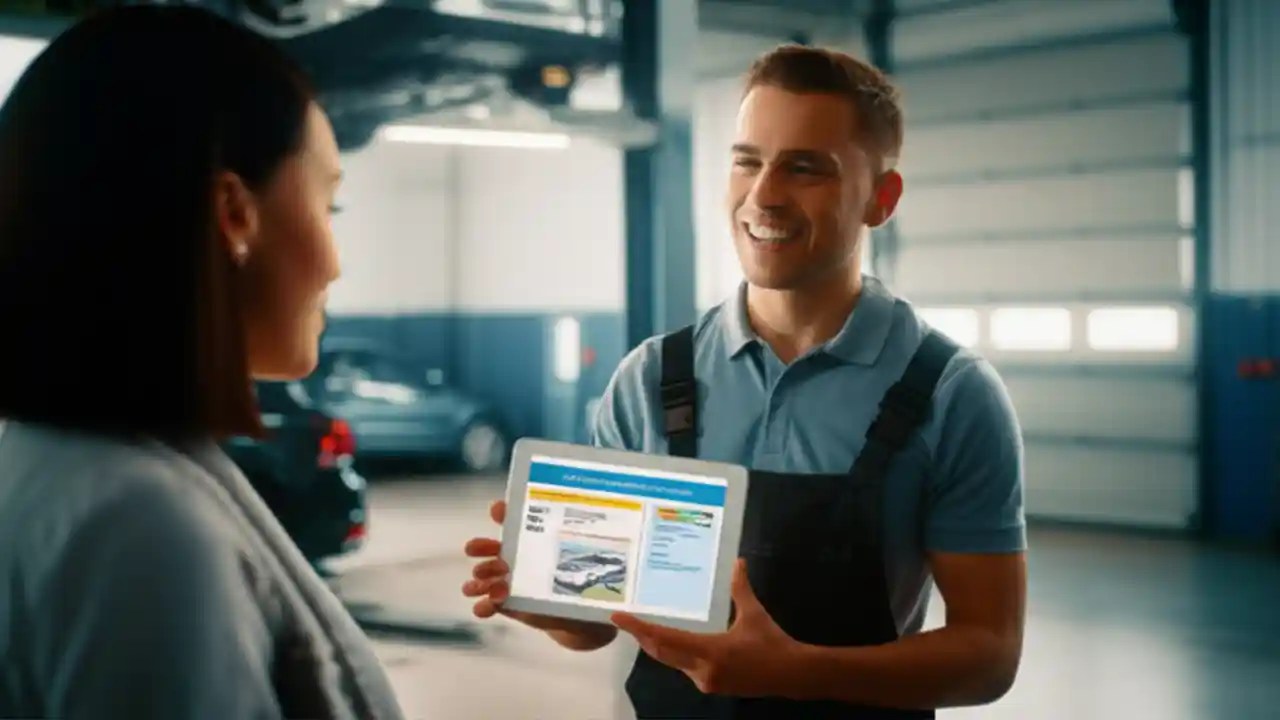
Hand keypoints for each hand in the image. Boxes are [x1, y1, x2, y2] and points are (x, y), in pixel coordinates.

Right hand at [462, 499, 616, 648]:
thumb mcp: (587, 561)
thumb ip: (587, 544)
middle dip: (482, 547)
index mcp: (535, 540)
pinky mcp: (509, 606)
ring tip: (489, 585)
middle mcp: (519, 558)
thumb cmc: (584, 582)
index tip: (497, 510)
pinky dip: (483, 606)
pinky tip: (483, 608)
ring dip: (481, 578)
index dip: (504, 512)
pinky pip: (488, 605)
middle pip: (491, 547)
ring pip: (485, 576)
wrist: (584, 616)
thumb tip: (600, 523)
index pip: (515, 519)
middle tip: (477, 549)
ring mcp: (510, 582)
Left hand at [611, 559, 805, 697]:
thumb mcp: (754, 614)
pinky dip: (674, 653)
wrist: (791, 675)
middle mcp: (702, 670)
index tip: (619, 618)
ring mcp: (705, 681)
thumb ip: (740, 589)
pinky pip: (684, 667)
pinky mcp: (710, 685)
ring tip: (644, 627)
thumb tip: (738, 562)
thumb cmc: (772, 643)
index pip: (665, 639)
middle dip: (642, 636)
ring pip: (672, 661)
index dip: (640, 628)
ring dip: (658, 645)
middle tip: (624, 621)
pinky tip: (671, 642)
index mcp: (710, 651)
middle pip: (661, 653)